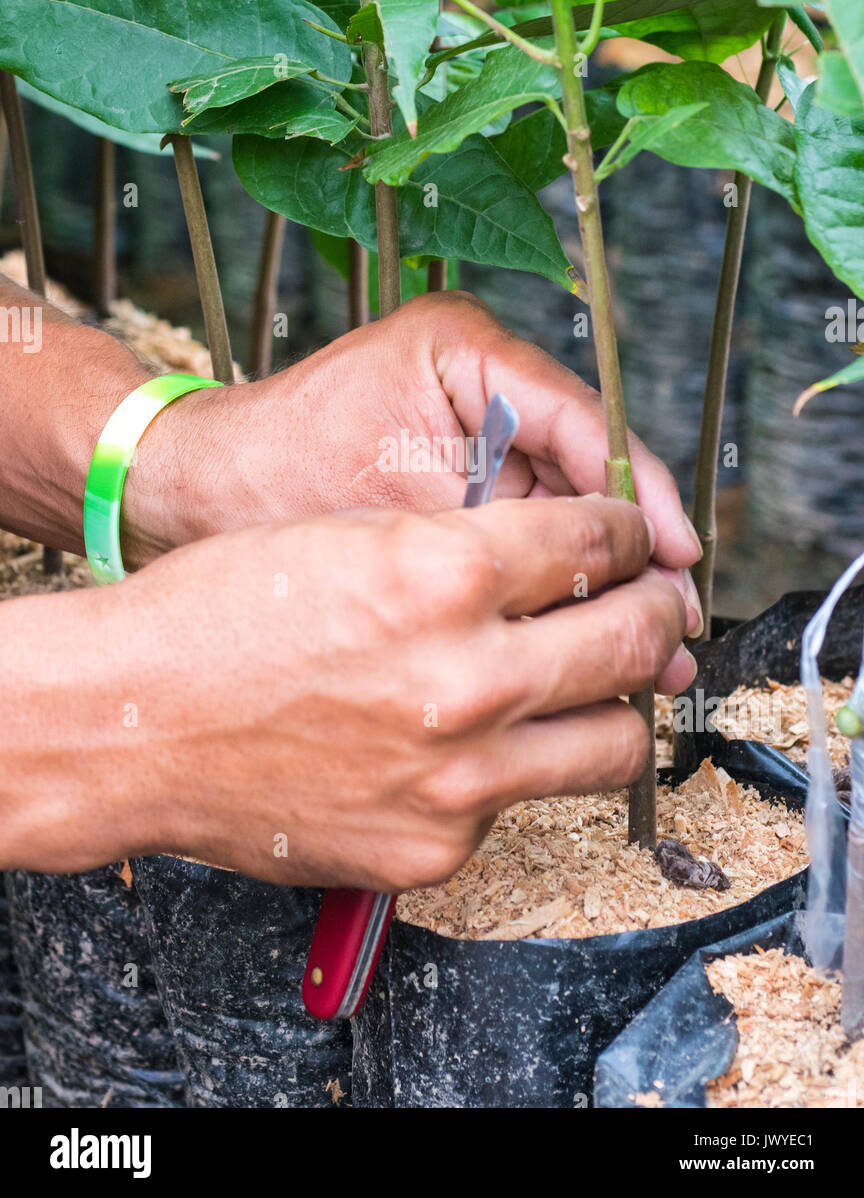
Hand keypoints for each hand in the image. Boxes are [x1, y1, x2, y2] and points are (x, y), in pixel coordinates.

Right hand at [4, 496, 693, 884]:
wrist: (134, 726)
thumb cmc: (220, 618)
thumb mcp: (354, 534)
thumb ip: (470, 546)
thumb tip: (562, 559)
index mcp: (443, 573)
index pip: (600, 541)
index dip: (629, 531)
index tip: (631, 538)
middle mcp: (466, 678)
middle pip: (635, 638)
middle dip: (658, 610)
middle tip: (652, 604)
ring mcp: (457, 777)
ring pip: (617, 741)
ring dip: (616, 703)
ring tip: (589, 685)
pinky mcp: (435, 848)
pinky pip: (522, 802)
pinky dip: (514, 768)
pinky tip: (467, 745)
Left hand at [125, 293, 702, 621]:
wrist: (190, 493)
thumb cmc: (266, 480)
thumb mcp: (393, 514)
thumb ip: (500, 542)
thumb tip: (608, 597)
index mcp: (464, 345)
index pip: (584, 422)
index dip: (639, 500)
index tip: (674, 560)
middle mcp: (479, 374)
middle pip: (590, 466)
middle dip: (629, 551)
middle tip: (670, 622)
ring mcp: (471, 421)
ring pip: (567, 506)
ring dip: (600, 577)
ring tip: (644, 650)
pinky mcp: (458, 470)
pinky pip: (526, 527)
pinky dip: (553, 582)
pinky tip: (581, 637)